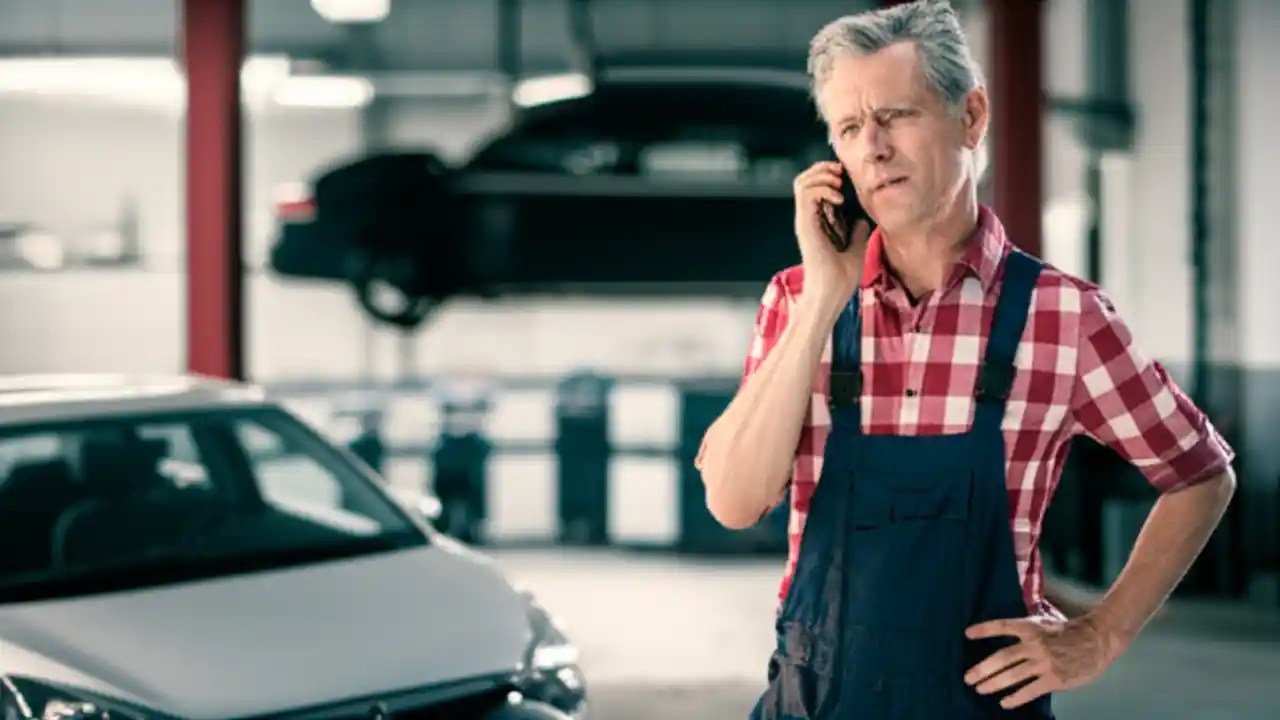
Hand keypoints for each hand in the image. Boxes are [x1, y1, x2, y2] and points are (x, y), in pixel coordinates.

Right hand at [792, 161, 870, 301]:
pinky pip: (806, 194)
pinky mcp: (805, 224)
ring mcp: (805, 220)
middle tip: (840, 174)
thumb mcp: (857, 248)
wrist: (832, 291)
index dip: (827, 175)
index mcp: (817, 222)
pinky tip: (838, 198)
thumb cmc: (842, 276)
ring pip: (801, 182)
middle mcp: (808, 218)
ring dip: (821, 176)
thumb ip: (858, 232)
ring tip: (838, 183)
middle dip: (822, 169)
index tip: (845, 177)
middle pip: (803, 179)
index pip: (814, 187)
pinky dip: (823, 188)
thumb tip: (863, 220)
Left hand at [963, 614, 1125, 708]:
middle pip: (1002, 658)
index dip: (984, 629)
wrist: (1098, 639)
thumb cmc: (1071, 629)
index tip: (968, 634)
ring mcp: (1045, 662)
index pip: (1002, 626)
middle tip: (968, 677)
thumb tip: (1008, 629)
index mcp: (1031, 627)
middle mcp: (1035, 644)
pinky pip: (1030, 691)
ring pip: (1012, 675)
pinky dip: (1015, 698)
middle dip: (982, 669)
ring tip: (980, 689)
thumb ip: (1028, 627)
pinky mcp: (1055, 679)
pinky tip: (1004, 702)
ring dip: (993, 683)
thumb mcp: (1047, 621)